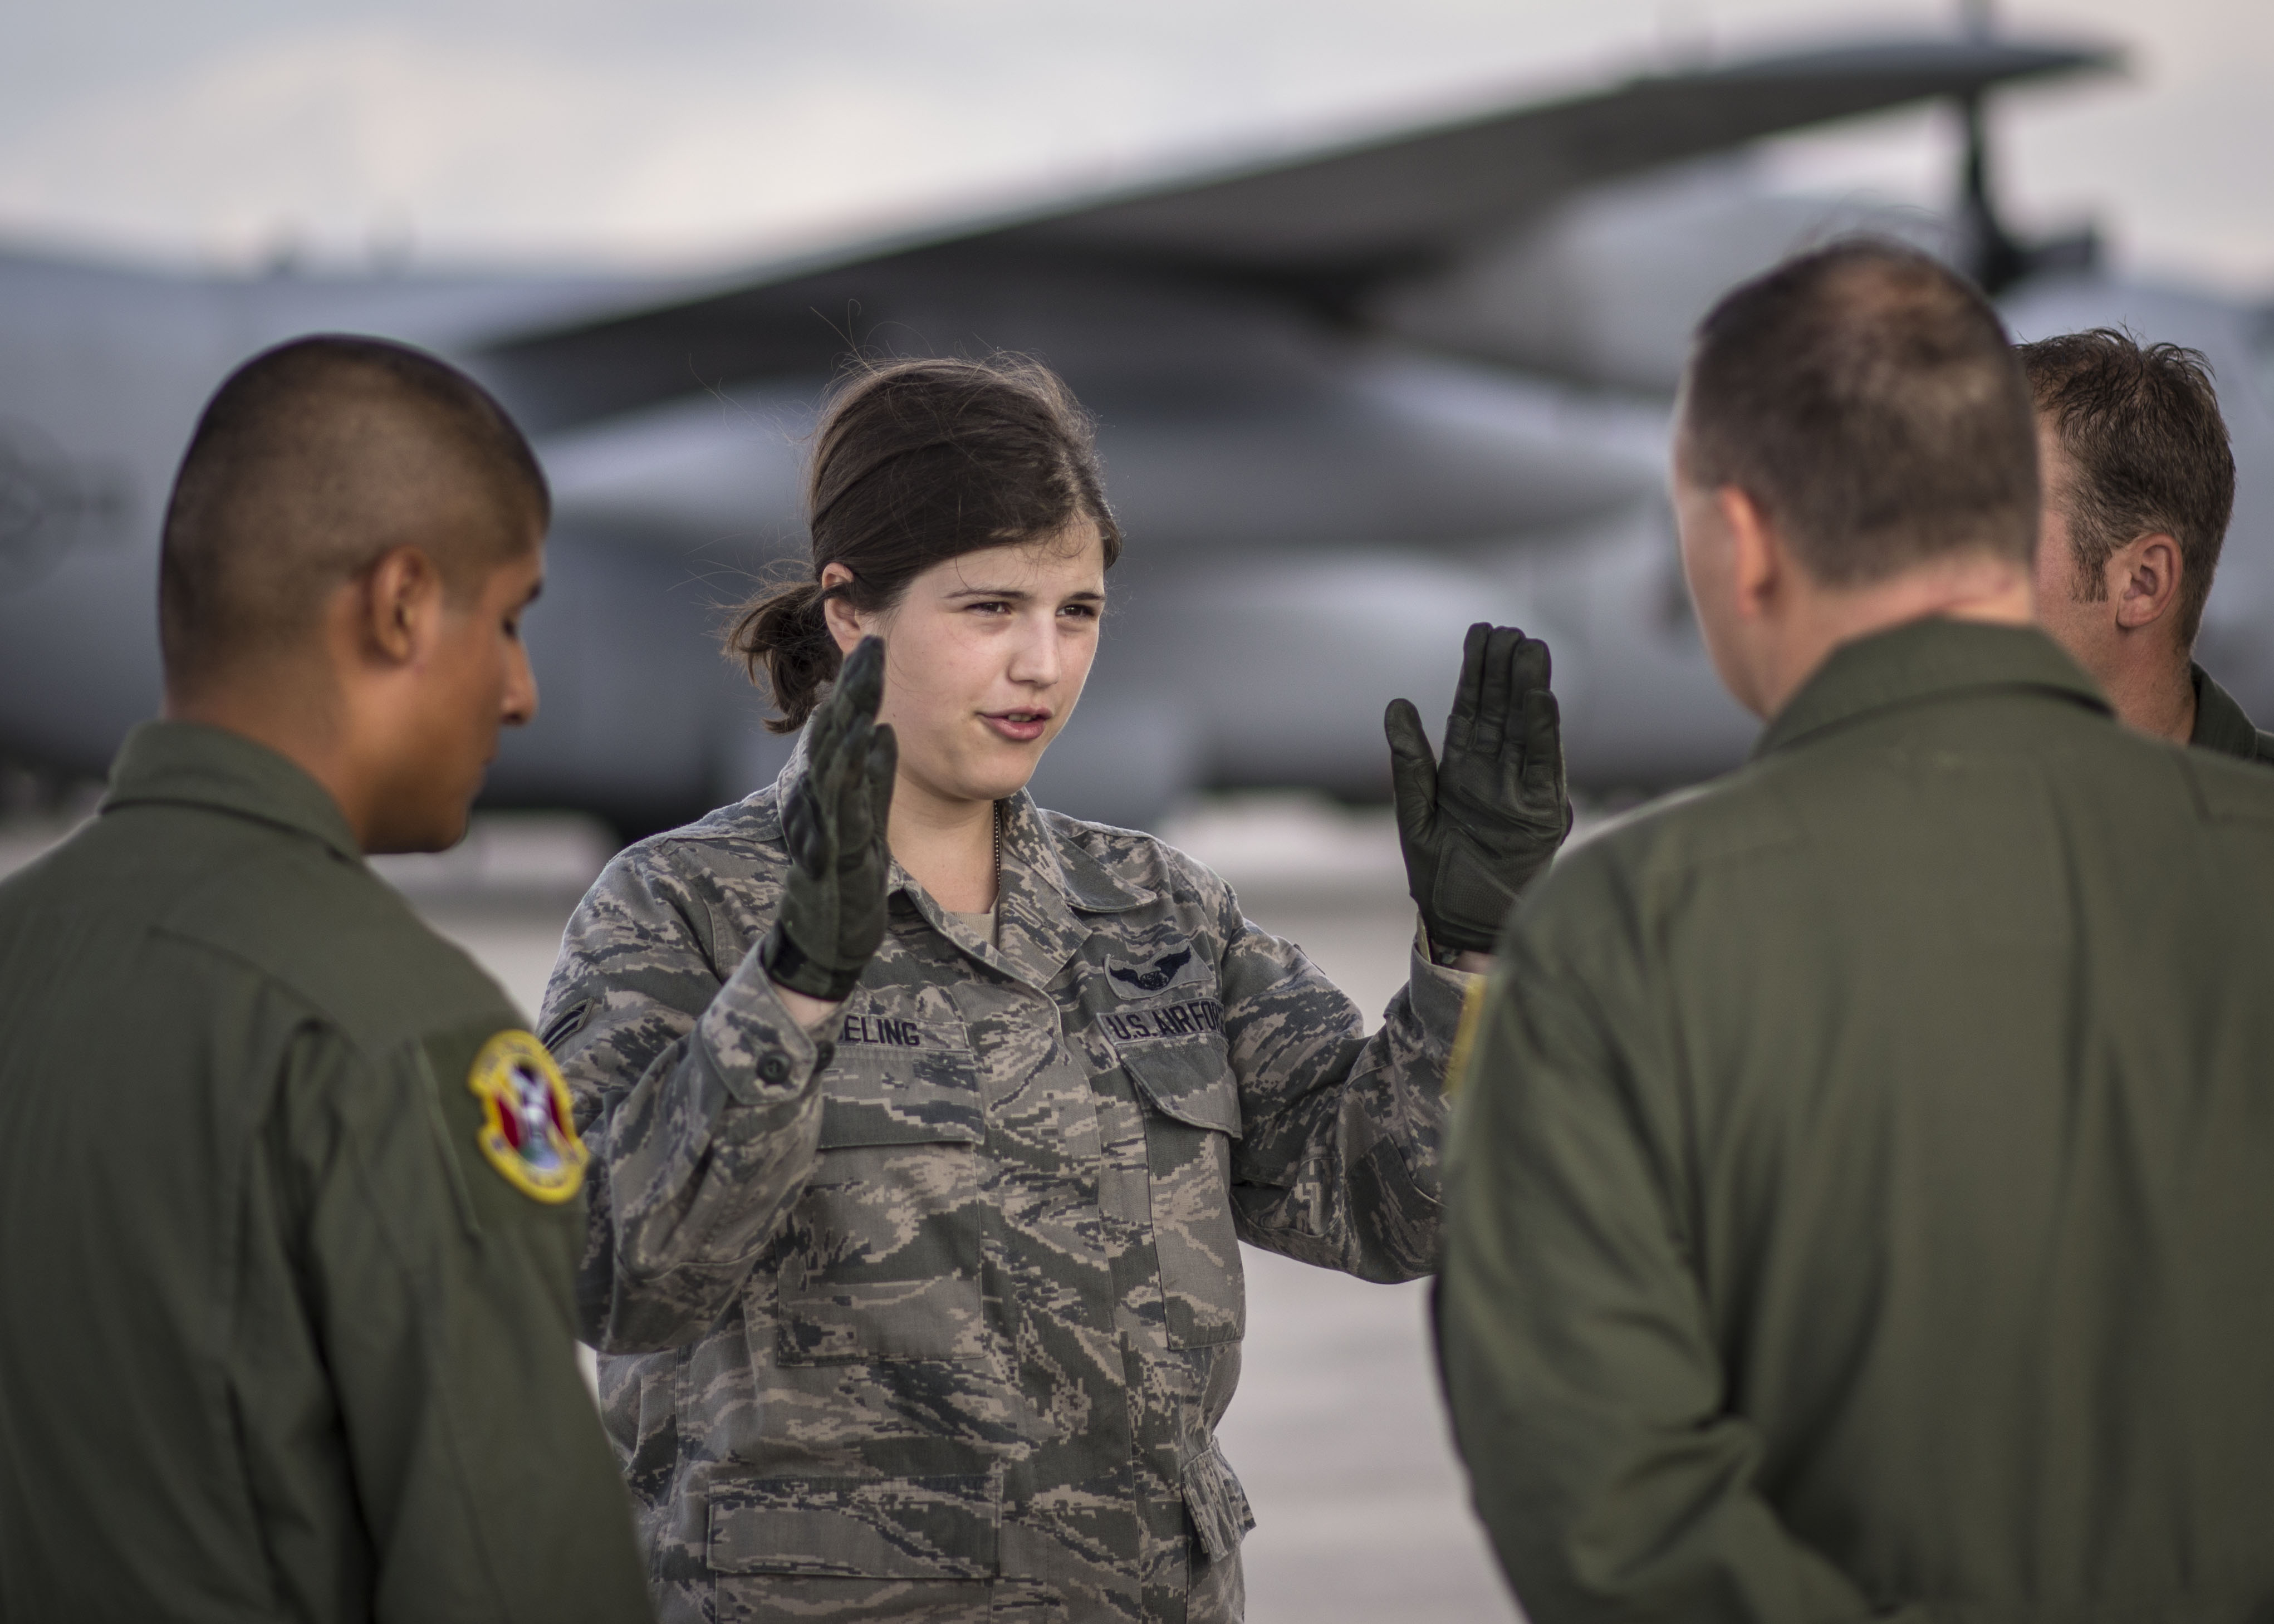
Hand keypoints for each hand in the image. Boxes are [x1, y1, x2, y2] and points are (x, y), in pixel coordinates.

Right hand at [759, 637, 897, 1002]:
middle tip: (874, 641)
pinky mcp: (837, 855)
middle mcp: (823, 802)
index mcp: (832, 791)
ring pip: (838, 762)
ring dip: (853, 718)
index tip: (877, 641)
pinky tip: (876, 740)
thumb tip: (885, 732)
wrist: (824, 944)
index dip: (859, 684)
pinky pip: (851, 805)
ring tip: (870, 681)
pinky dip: (863, 772)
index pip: (843, 726)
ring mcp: (827, 827)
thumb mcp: (865, 820)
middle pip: (837, 734)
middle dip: (855, 687)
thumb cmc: (846, 881)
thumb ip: (874, 777)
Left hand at [1385, 623, 1570, 955]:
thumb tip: (1396, 703)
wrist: (1461, 922)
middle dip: (1504, 670)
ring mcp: (1519, 790)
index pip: (1471, 709)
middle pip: (1501, 710)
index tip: (1480, 633)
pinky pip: (1545, 765)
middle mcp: (1494, 773)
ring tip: (1531, 647)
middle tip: (1509, 628)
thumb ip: (1409, 763)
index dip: (1475, 672)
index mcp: (1462, 770)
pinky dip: (1546, 733)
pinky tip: (1544, 699)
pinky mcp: (1542, 812)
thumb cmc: (1437, 873)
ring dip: (1528, 689)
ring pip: (1525, 728)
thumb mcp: (1415, 815)